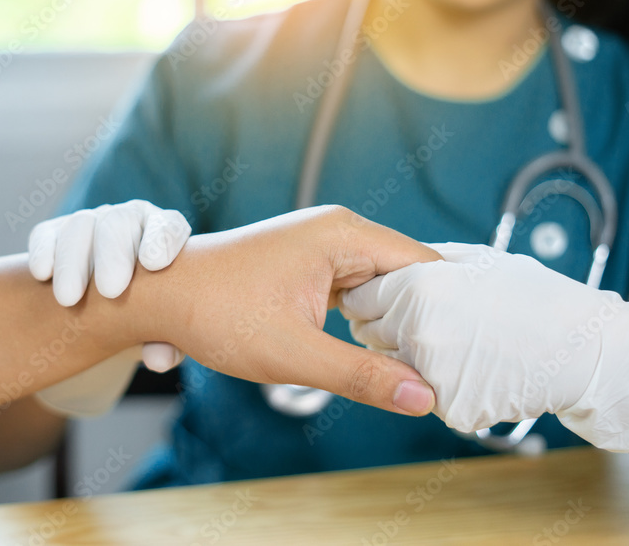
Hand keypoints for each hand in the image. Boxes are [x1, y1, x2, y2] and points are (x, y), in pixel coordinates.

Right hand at [28, 201, 188, 415]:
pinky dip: (44, 251)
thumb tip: (159, 359)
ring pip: (81, 226)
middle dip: (113, 254)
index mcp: (163, 239)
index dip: (162, 240)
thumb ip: (167, 344)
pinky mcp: (54, 234)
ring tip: (69, 299)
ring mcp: (91, 224)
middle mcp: (128, 223)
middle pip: (120, 223)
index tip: (154, 264)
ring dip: (73, 261)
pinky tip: (42, 274)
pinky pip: (47, 234)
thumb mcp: (159, 335)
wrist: (104, 321)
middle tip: (110, 291)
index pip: (169, 226)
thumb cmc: (145, 322)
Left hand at [124, 206, 440, 415]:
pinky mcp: (311, 267)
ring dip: (400, 322)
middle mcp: (339, 232)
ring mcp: (324, 247)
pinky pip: (359, 291)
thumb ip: (361, 374)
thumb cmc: (216, 314)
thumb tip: (422, 396)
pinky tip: (384, 353)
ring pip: (385, 286)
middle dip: (428, 318)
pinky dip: (373, 320)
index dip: (449, 309)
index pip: (424, 266)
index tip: (469, 350)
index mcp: (343, 235)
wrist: (159, 296)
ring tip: (428, 364)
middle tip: (453, 366)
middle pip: (409, 274)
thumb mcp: (293, 352)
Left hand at [340, 243, 628, 450]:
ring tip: (461, 343)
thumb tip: (388, 263)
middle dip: (388, 330)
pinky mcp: (451, 407)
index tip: (389, 303)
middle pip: (371, 334)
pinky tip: (477, 369)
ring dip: (412, 359)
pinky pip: (427, 394)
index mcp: (416, 287)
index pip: (361, 298)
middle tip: (432, 324)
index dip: (373, 301)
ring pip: (396, 367)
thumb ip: (423, 261)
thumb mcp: (475, 260)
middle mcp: (416, 329)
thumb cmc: (533, 297)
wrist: (583, 347)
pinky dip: (444, 385)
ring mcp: (432, 372)